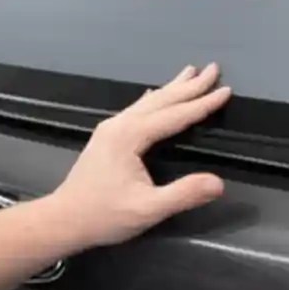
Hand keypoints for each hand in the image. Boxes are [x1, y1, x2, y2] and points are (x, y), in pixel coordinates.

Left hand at [48, 63, 231, 248]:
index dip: (202, 104)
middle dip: (190, 85)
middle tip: (214, 68)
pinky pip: (137, 109)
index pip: (175, 116)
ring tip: (190, 73)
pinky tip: (154, 94)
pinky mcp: (107, 137)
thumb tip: (218, 183)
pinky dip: (155, 99)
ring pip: (149, 101)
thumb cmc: (103, 215)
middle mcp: (121, 125)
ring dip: (173, 88)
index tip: (226, 90)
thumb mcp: (147, 210)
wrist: (62, 220)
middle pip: (162, 100)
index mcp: (131, 136)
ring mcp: (111, 129)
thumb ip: (183, 194)